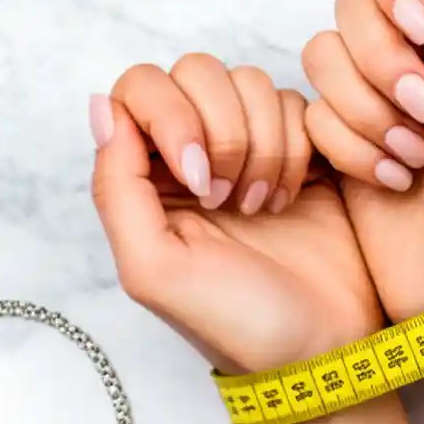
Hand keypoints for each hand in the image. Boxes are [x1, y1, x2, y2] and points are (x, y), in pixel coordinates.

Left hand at [91, 55, 380, 374]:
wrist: (323, 349)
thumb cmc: (237, 323)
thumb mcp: (153, 269)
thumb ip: (116, 188)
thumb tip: (101, 108)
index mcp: (146, 180)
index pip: (138, 92)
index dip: (172, 117)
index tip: (198, 178)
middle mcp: (191, 156)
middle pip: (196, 74)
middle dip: (223, 131)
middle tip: (231, 199)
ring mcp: (247, 150)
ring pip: (249, 83)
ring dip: (263, 144)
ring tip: (263, 207)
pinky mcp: (301, 153)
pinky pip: (296, 104)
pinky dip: (297, 147)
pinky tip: (292, 199)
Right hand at [302, 0, 423, 319]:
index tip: (416, 25)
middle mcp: (421, 54)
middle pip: (357, 3)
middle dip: (382, 63)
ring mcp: (378, 96)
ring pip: (324, 57)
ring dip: (366, 113)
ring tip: (411, 156)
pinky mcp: (344, 139)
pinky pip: (313, 111)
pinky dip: (350, 149)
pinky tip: (392, 179)